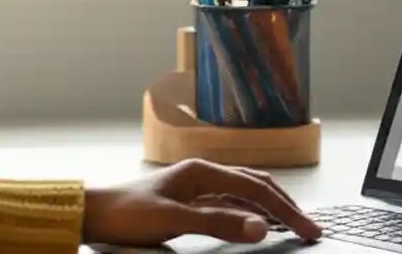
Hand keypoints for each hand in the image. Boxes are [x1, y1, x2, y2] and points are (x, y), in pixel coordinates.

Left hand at [81, 158, 322, 247]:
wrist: (90, 214)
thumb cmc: (125, 214)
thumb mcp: (173, 220)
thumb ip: (218, 223)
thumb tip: (260, 227)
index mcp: (203, 171)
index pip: (257, 188)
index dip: (287, 209)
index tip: (309, 229)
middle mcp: (203, 175)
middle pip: (256, 185)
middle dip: (286, 205)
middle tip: (311, 228)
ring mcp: (196, 188)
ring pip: (245, 194)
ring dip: (271, 208)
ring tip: (294, 224)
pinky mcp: (188, 203)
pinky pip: (230, 206)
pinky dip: (251, 215)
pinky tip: (257, 225)